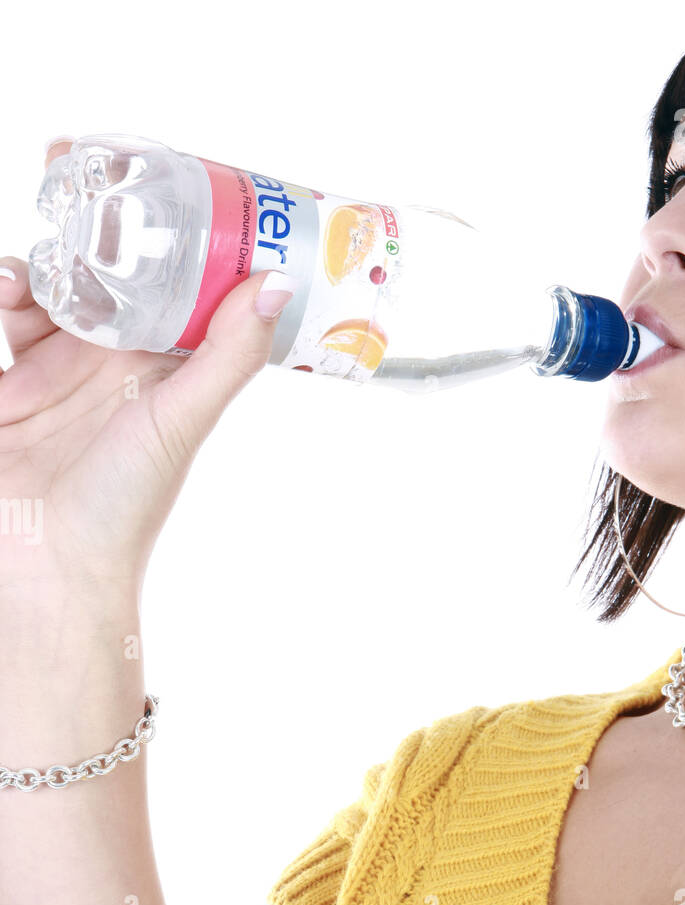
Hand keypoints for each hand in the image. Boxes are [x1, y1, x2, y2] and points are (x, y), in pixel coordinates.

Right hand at [0, 141, 293, 599]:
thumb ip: (225, 354)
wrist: (49, 574)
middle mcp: (106, 364)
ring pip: (34, 292)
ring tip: (17, 279)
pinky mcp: (1, 392)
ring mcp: (48, 375)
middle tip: (60, 171)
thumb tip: (276, 282)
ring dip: (23, 268)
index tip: (142, 170)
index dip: (156, 230)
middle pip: (93, 273)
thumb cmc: (124, 509)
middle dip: (76, 227)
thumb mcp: (181, 421)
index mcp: (157, 367)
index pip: (164, 281)